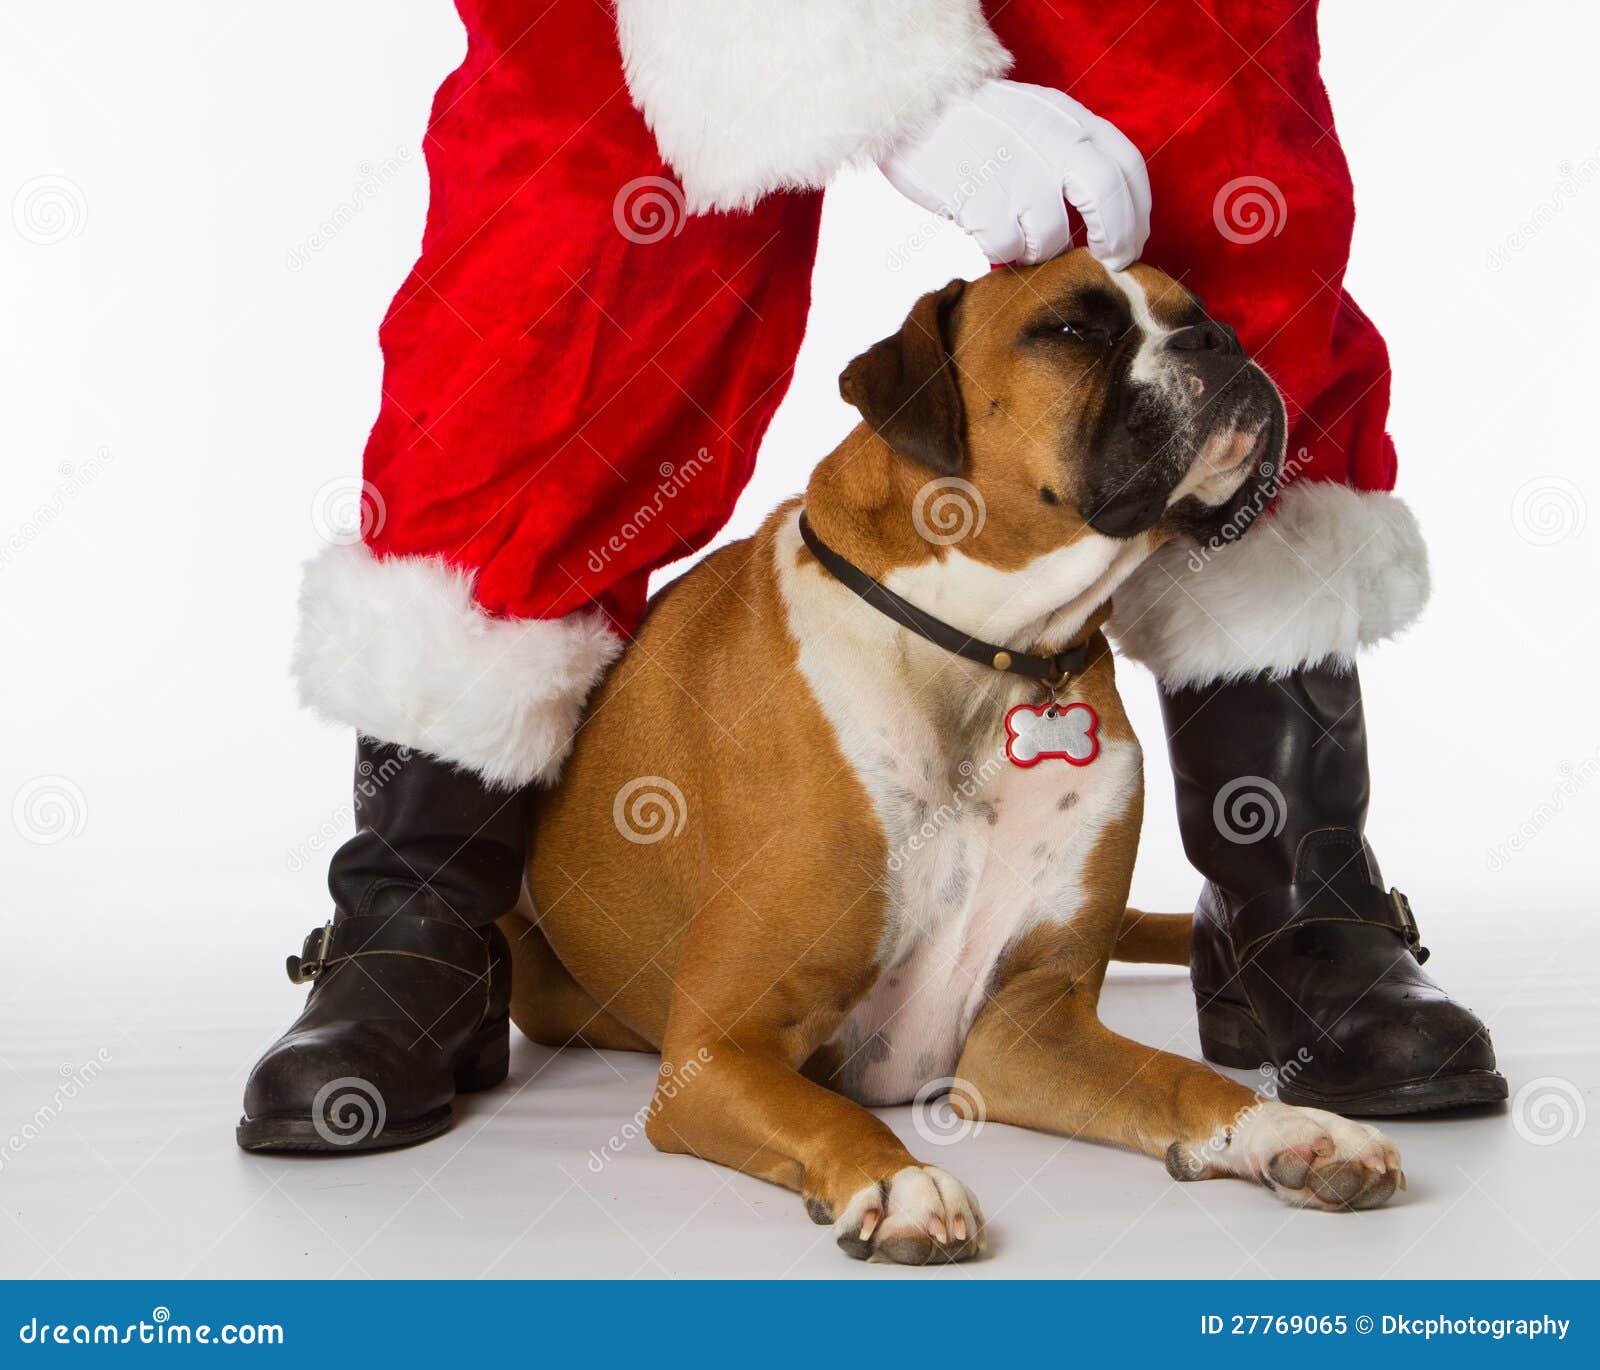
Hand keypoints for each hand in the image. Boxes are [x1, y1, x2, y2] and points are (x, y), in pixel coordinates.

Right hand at [879, 79, 1150, 268]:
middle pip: (1107, 200)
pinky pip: (1007, 247)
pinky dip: (999, 249)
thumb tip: (1102, 216)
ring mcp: (1018, 171)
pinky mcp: (983, 199)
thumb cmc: (974, 125)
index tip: (1130, 244)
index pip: (1127, 167)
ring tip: (1016, 237)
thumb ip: (1069, 153)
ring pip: (1052, 237)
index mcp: (1071, 119)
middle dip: (1114, 241)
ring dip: (1038, 250)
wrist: (913, 106)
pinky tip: (983, 229)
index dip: (1137, 214)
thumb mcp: (1035, 119)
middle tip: (1106, 264)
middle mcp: (1052, 141)